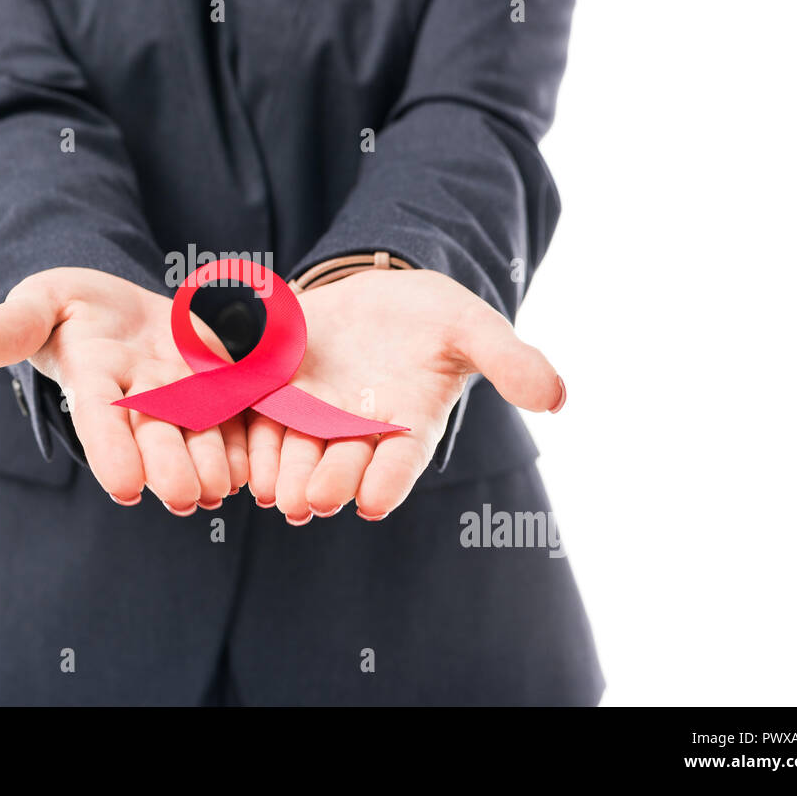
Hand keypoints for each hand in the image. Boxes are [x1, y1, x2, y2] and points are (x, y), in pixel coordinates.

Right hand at [0, 268, 247, 513]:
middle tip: (186, 498)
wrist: (118, 306)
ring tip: (222, 487)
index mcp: (93, 380)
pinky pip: (231, 411)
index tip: (125, 487)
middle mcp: (137, 398)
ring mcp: (178, 393)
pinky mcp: (214, 381)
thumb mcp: (40, 301)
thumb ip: (15, 323)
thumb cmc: (68, 305)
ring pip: (196, 431)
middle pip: (154, 435)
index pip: (97, 419)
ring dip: (210, 460)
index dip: (110, 452)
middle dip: (169, 467)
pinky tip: (255, 462)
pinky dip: (242, 436)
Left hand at [245, 269, 564, 522]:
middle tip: (314, 500)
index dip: (388, 482)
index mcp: (408, 426)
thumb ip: (509, 360)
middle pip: (341, 465)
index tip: (376, 502)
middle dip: (327, 482)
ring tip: (275, 489)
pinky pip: (260, 417)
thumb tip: (558, 396)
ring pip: (295, 449)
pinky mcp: (276, 390)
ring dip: (284, 469)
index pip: (400, 462)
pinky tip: (238, 451)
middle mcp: (357, 432)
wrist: (378, 294)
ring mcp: (313, 415)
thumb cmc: (433, 318)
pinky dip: (250, 433)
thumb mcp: (472, 328)